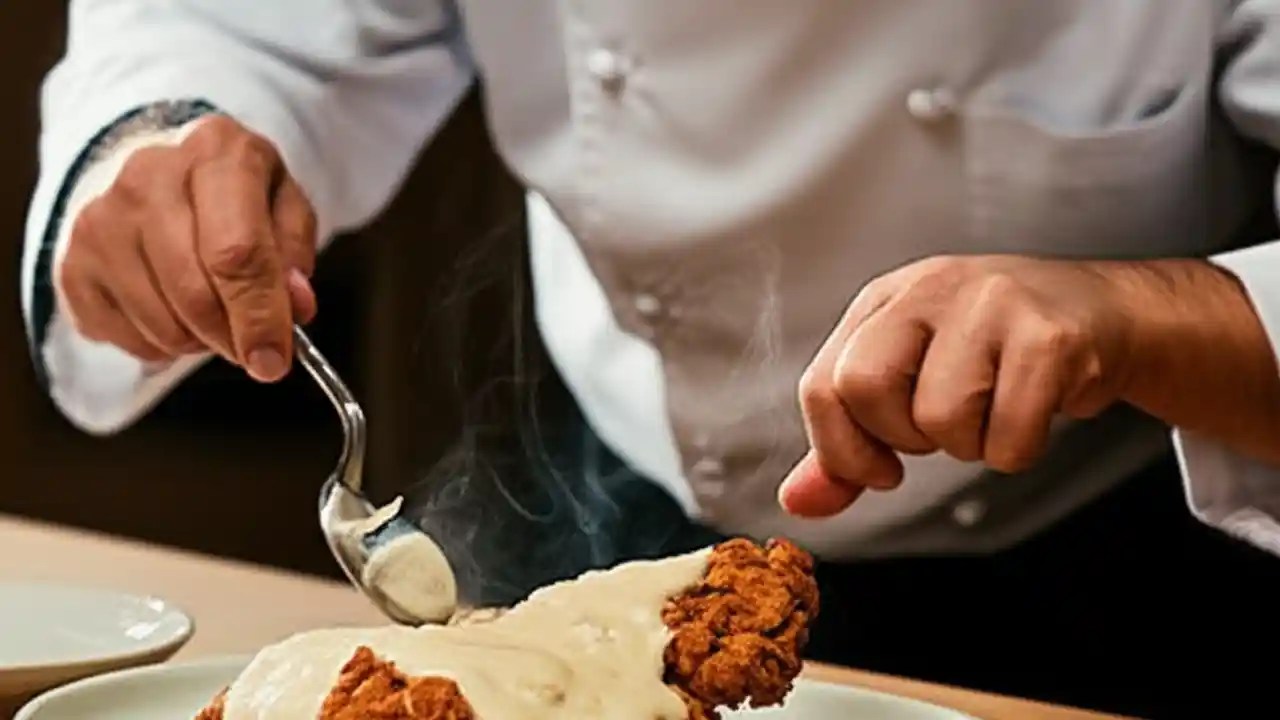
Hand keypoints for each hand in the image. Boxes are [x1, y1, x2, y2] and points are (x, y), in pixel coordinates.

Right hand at [57, 115, 317, 381]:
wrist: (163, 179)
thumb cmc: (236, 197)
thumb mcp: (286, 207)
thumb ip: (295, 254)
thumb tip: (294, 306)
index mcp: (217, 153)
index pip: (236, 252)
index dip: (259, 317)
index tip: (274, 360)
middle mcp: (149, 178)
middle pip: (195, 293)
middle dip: (232, 337)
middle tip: (251, 346)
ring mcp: (101, 221)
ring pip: (162, 325)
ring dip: (200, 341)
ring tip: (214, 314)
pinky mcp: (74, 264)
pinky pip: (129, 339)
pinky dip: (163, 345)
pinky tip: (175, 312)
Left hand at [779, 255, 1140, 516]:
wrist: (1108, 315)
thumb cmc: (997, 353)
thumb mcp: (910, 382)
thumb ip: (849, 445)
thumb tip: (797, 502)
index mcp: (883, 301)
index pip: (822, 385)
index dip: (842, 447)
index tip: (879, 468)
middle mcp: (929, 289)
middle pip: (867, 388)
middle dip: (902, 437)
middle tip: (942, 430)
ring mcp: (990, 304)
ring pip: (941, 417)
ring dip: (970, 444)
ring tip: (995, 409)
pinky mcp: (1049, 335)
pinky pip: (1008, 434)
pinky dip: (1018, 448)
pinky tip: (1034, 409)